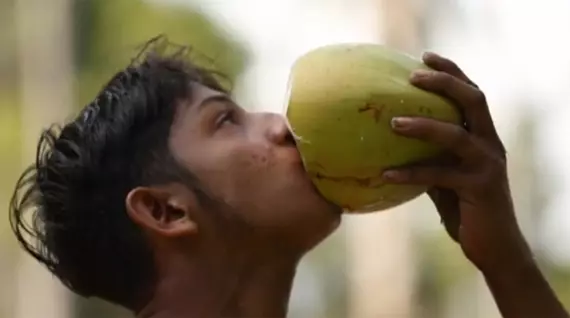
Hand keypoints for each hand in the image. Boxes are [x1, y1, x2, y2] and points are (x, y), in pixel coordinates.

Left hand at [382, 52, 532, 274]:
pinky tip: (385, 175)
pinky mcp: (479, 187)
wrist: (494, 247)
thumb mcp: (445, 178)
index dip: (452, 73)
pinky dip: (411, 173)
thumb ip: (429, 158)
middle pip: (473, 100)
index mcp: (484, 137)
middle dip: (444, 83)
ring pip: (456, 134)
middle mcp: (490, 145)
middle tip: (412, 76)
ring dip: (423, 125)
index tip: (425, 57)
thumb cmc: (465, 209)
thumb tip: (391, 146)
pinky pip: (439, 175)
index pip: (471, 95)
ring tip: (393, 122)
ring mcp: (487, 165)